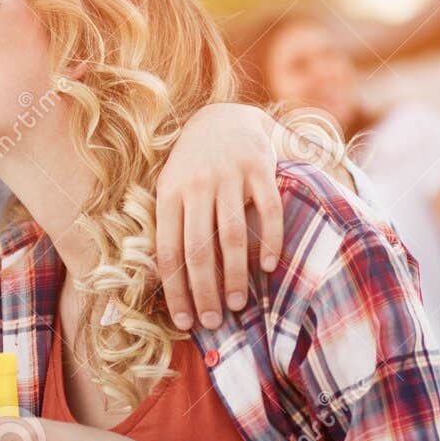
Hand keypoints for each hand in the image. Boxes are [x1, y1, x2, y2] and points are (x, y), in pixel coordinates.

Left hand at [155, 103, 284, 330]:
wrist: (223, 118)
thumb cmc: (193, 168)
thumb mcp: (171, 190)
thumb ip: (171, 227)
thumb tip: (170, 285)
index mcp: (169, 194)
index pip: (169, 252)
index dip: (176, 290)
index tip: (184, 322)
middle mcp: (197, 184)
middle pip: (200, 249)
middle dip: (205, 291)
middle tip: (214, 320)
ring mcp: (229, 175)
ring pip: (232, 235)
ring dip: (236, 274)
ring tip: (239, 303)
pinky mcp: (260, 168)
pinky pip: (268, 211)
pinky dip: (270, 241)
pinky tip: (269, 268)